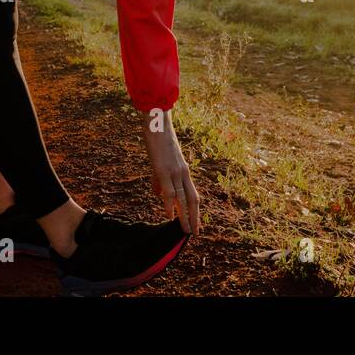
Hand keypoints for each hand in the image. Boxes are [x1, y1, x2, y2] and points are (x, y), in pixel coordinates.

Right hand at [141, 110, 199, 235]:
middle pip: (192, 199)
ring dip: (184, 216)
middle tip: (195, 234)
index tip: (196, 224)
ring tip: (184, 231)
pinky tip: (170, 216)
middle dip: (194, 218)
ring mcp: (174, 171)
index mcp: (184, 170)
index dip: (195, 210)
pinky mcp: (163, 169)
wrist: (157, 121)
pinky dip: (170, 205)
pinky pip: (169, 191)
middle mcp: (183, 172)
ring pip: (182, 198)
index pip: (193, 194)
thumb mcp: (161, 161)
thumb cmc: (158, 139)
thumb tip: (158, 194)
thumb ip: (159, 179)